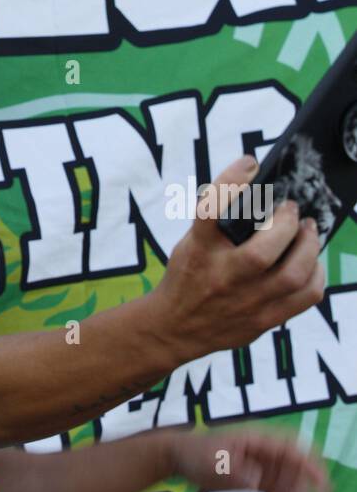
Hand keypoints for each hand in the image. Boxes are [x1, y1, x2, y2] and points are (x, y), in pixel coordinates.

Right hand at [145, 155, 324, 366]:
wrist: (174, 328)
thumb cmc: (187, 277)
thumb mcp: (191, 243)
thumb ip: (219, 223)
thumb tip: (260, 193)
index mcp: (198, 250)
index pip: (210, 211)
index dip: (231, 181)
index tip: (249, 163)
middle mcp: (222, 276)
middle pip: (263, 251)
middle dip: (286, 223)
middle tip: (291, 208)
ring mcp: (246, 302)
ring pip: (293, 275)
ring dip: (308, 246)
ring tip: (308, 231)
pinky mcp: (263, 320)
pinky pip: (306, 298)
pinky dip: (316, 274)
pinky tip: (310, 262)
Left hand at [167, 427, 331, 491]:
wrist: (178, 458)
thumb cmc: (195, 451)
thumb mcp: (214, 459)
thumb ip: (236, 470)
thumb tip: (257, 482)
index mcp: (256, 439)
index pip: (290, 447)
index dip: (308, 462)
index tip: (319, 480)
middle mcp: (263, 453)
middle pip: (293, 469)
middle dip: (304, 489)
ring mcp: (260, 468)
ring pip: (287, 484)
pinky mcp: (254, 483)